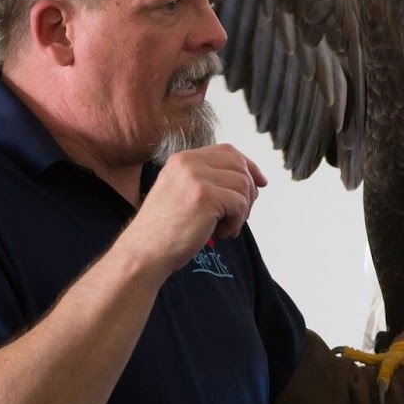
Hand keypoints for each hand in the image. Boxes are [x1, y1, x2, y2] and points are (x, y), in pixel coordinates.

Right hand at [120, 144, 267, 276]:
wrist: (143, 253)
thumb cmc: (164, 231)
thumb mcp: (182, 193)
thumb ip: (209, 180)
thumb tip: (252, 178)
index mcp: (181, 159)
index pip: (228, 151)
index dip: (249, 165)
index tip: (260, 182)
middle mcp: (188, 163)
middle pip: (240, 166)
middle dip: (249, 192)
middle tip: (238, 216)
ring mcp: (196, 178)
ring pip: (244, 186)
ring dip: (241, 211)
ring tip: (224, 228)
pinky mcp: (205, 197)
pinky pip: (240, 204)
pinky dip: (237, 222)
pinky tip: (220, 234)